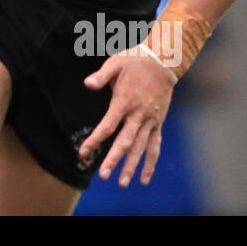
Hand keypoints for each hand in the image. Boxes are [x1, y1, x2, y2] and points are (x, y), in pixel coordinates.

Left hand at [77, 46, 176, 186]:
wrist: (162, 62)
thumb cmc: (135, 62)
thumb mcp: (115, 63)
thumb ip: (101, 76)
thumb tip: (87, 84)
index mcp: (124, 102)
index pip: (107, 126)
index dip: (95, 140)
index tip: (84, 152)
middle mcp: (138, 115)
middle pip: (124, 142)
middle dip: (114, 160)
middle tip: (103, 175)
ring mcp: (150, 121)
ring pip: (140, 148)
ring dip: (132, 166)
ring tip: (123, 183)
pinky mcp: (157, 123)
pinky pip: (155, 146)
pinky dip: (151, 163)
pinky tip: (145, 178)